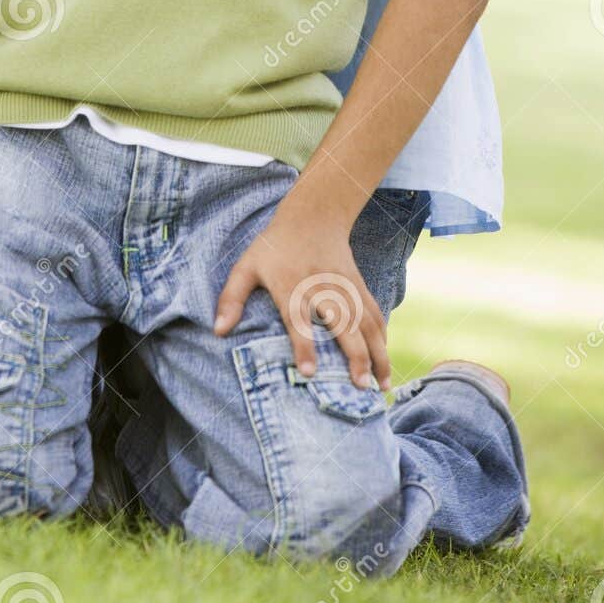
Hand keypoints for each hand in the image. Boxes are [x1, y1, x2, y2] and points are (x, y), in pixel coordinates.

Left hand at [213, 189, 389, 388]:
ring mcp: (344, 285)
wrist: (313, 215)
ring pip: (364, 320)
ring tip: (381, 385)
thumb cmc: (274, 247)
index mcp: (290, 283)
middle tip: (359, 387)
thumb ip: (231, 297)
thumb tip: (218, 331)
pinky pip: (374, 311)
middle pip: (342, 322)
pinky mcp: (359, 284)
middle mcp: (321, 285)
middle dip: (354, 355)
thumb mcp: (246, 266)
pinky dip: (382, 337)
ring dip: (376, 352)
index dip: (303, 345)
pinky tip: (385, 361)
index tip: (309, 373)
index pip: (297, 317)